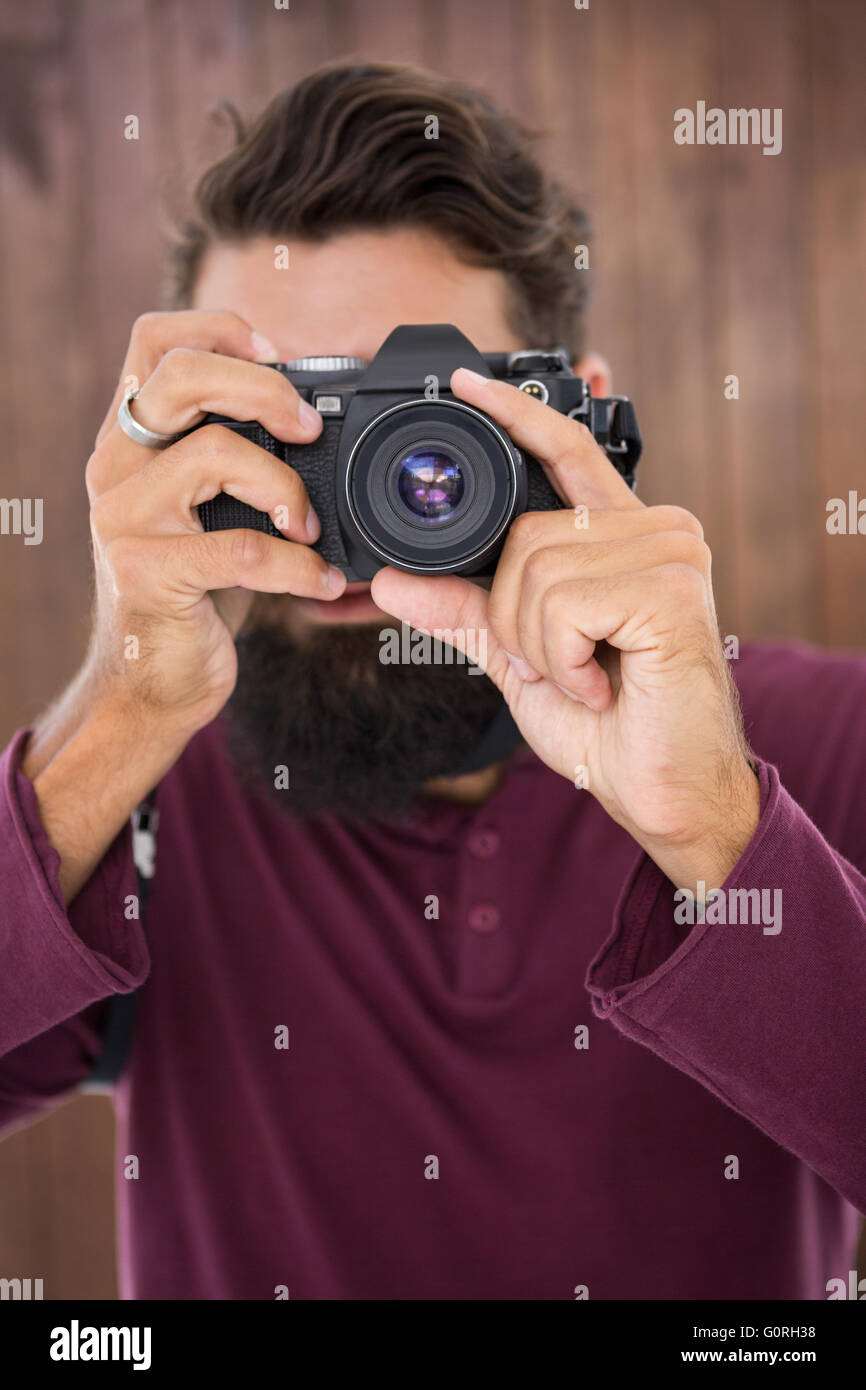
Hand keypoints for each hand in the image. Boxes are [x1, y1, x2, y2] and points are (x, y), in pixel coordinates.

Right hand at [85, 309, 345, 733]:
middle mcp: (114, 468)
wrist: (155, 681)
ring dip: (286, 487)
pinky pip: (240, 548)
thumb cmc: (197, 591)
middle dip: (264, 389)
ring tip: (311, 527)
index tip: (280, 356)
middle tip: (309, 427)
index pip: (154, 340)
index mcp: (130, 440)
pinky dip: (296, 564)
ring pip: (214, 454)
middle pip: (182, 376)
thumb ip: (237, 456)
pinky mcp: (145, 573)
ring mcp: (122, 519)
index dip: (221, 330)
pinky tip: (319, 580)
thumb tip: (318, 414)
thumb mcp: (211, 511)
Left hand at [371, 367, 759, 890]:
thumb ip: (463, 612)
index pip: (564, 450)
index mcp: (622, 534)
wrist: (663, 791)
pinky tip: (602, 684)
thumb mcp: (519, 658)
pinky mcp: (673, 590)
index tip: (462, 383)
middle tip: (558, 662)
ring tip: (585, 674)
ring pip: (536, 570)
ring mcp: (672, 552)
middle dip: (513, 614)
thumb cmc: (607, 724)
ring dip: (537, 643)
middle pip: (525, 532)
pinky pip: (563, 604)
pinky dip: (562, 658)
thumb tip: (386, 580)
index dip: (515, 415)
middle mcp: (657, 527)